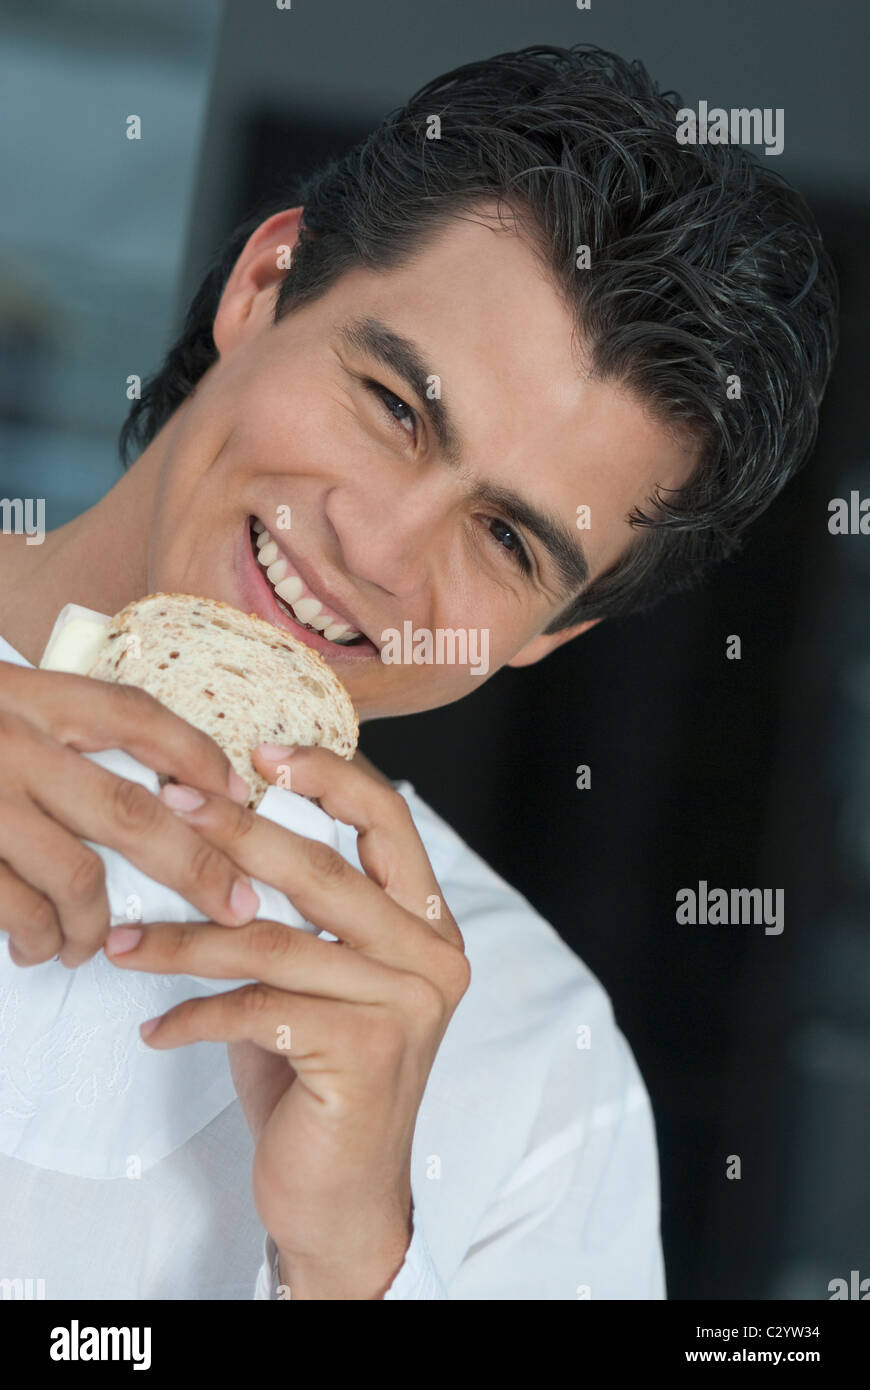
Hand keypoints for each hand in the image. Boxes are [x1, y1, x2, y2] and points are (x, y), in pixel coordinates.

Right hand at [0, 661, 257, 968]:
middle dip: (197, 864)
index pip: (132, 713)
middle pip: (129, 808)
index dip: (195, 752)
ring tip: (97, 944)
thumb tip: (153, 786)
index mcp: (26, 695)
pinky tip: (39, 948)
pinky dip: (39, 938)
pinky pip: (15, 910)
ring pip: (73, 877)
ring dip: (99, 924)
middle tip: (238, 905)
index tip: (239, 792)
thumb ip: (49, 730)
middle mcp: (8, 740)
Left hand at [104, 745, 470, 1298]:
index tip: (258, 751)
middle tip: (169, 808)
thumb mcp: (325, 984)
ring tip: (126, 943)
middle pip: (322, 870)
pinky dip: (193, 1015)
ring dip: (185, 940)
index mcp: (429, 926)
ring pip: (274, 942)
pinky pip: (256, 1009)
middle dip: (234, 831)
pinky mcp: (365, 1052)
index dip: (327, 776)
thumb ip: (307, 917)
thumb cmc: (324, 1080)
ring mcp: (406, 1005)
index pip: (390, 821)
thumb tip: (225, 835)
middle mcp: (432, 958)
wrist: (345, 1197)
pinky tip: (157, 1028)